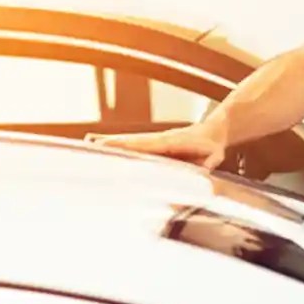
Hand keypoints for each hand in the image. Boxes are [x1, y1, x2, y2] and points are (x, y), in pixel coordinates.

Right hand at [85, 124, 226, 169]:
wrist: (214, 132)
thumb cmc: (211, 147)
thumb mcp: (211, 157)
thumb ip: (204, 167)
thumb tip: (198, 172)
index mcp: (171, 142)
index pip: (145, 144)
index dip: (128, 145)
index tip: (112, 145)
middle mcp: (158, 139)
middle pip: (131, 141)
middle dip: (112, 144)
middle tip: (91, 145)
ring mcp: (154, 140)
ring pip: (129, 142)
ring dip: (110, 143)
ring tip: (89, 144)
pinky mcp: (153, 144)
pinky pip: (133, 144)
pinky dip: (116, 145)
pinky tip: (101, 146)